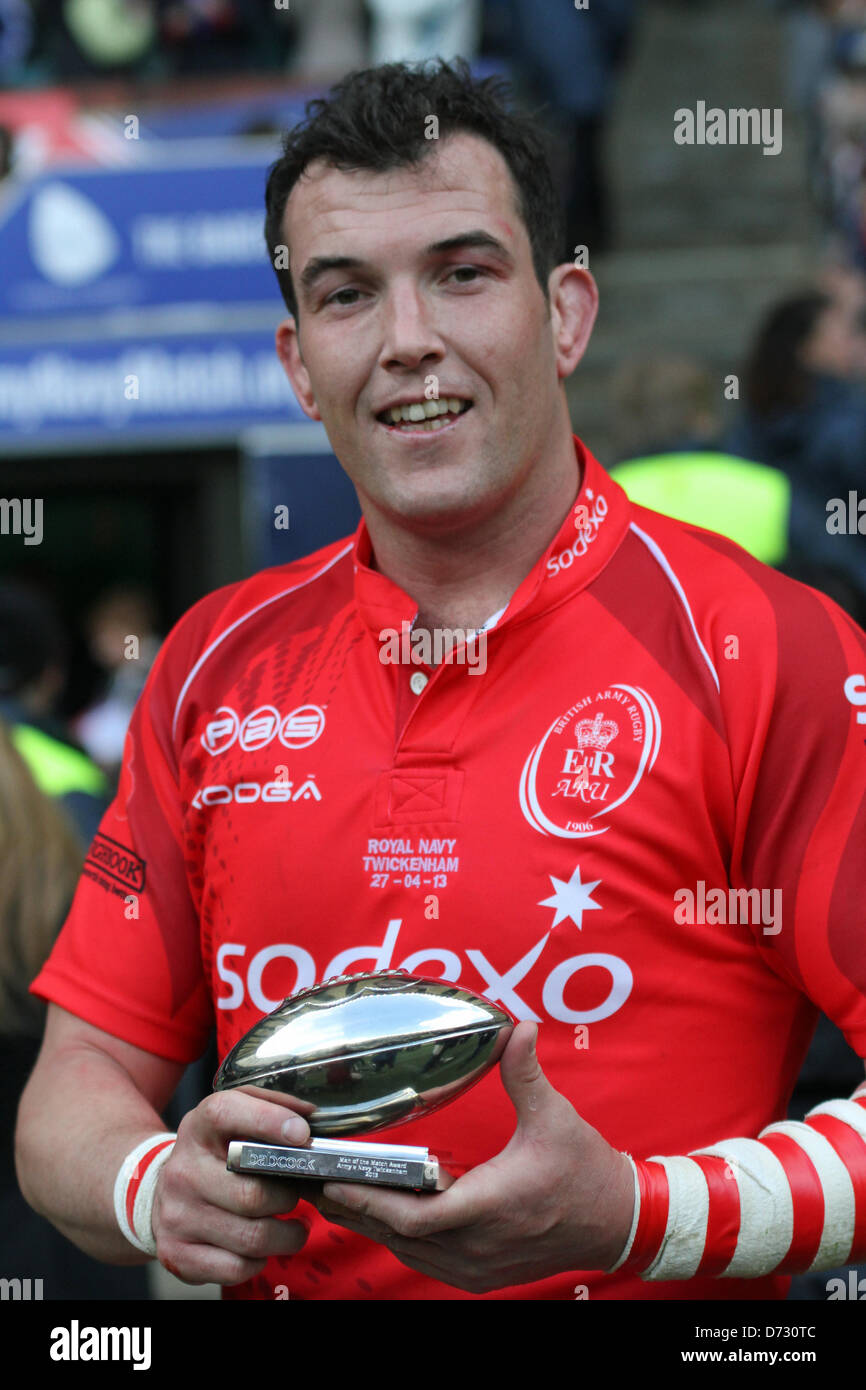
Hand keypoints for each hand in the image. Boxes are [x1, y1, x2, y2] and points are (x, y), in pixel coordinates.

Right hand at [151, 1087, 312, 1284]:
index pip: (227, 1114)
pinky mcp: (176, 1253)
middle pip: (252, 1194)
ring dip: (285, 1236)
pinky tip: (260, 1248)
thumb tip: (309, 1114)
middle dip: (287, 1198)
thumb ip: (271, 1106)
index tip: (302, 1134)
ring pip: (251, 1237)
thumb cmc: (214, 1154)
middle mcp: (182, 1170)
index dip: (267, 1120)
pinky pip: (235, 1267)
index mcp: (198, 1128)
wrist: (160, 1194)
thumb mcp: (233, 1120)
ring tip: (293, 1228)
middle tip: (296, 1195)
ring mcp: (176, 1215)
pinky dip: (258, 1261)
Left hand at [306, 1022, 634, 1293]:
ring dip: (371, 1225)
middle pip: (398, 1234)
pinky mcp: (481, 1274)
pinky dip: (399, 1239)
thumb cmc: (586, 1171)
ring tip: (332, 1195)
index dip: (369, 1199)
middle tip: (312, 1180)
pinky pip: (427, 1262)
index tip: (333, 1178)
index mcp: (490, 1205)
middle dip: (354, 1208)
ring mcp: (478, 1266)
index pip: (414, 1215)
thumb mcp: (554, 1117)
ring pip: (408, 1251)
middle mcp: (478, 1245)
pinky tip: (379, 1217)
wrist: (618, 1223)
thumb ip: (526, 1073)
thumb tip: (515, 1026)